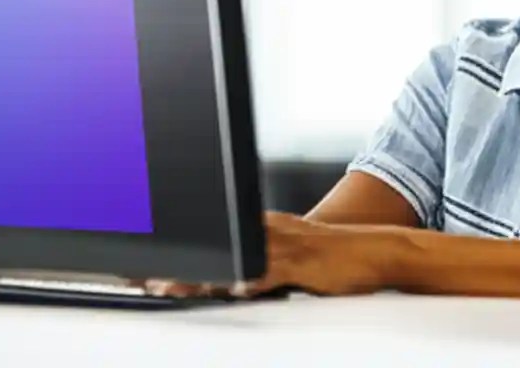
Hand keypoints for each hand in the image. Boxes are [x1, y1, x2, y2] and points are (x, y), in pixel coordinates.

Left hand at [140, 212, 398, 298]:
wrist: (375, 253)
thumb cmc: (332, 261)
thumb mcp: (288, 261)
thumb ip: (258, 269)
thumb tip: (229, 287)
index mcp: (261, 229)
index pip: (213, 242)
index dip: (179, 260)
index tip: (146, 273)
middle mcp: (267, 231)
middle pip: (215, 248)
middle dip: (177, 267)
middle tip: (144, 281)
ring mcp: (283, 244)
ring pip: (233, 258)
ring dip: (201, 276)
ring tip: (170, 288)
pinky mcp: (302, 261)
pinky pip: (271, 270)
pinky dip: (251, 280)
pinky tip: (234, 290)